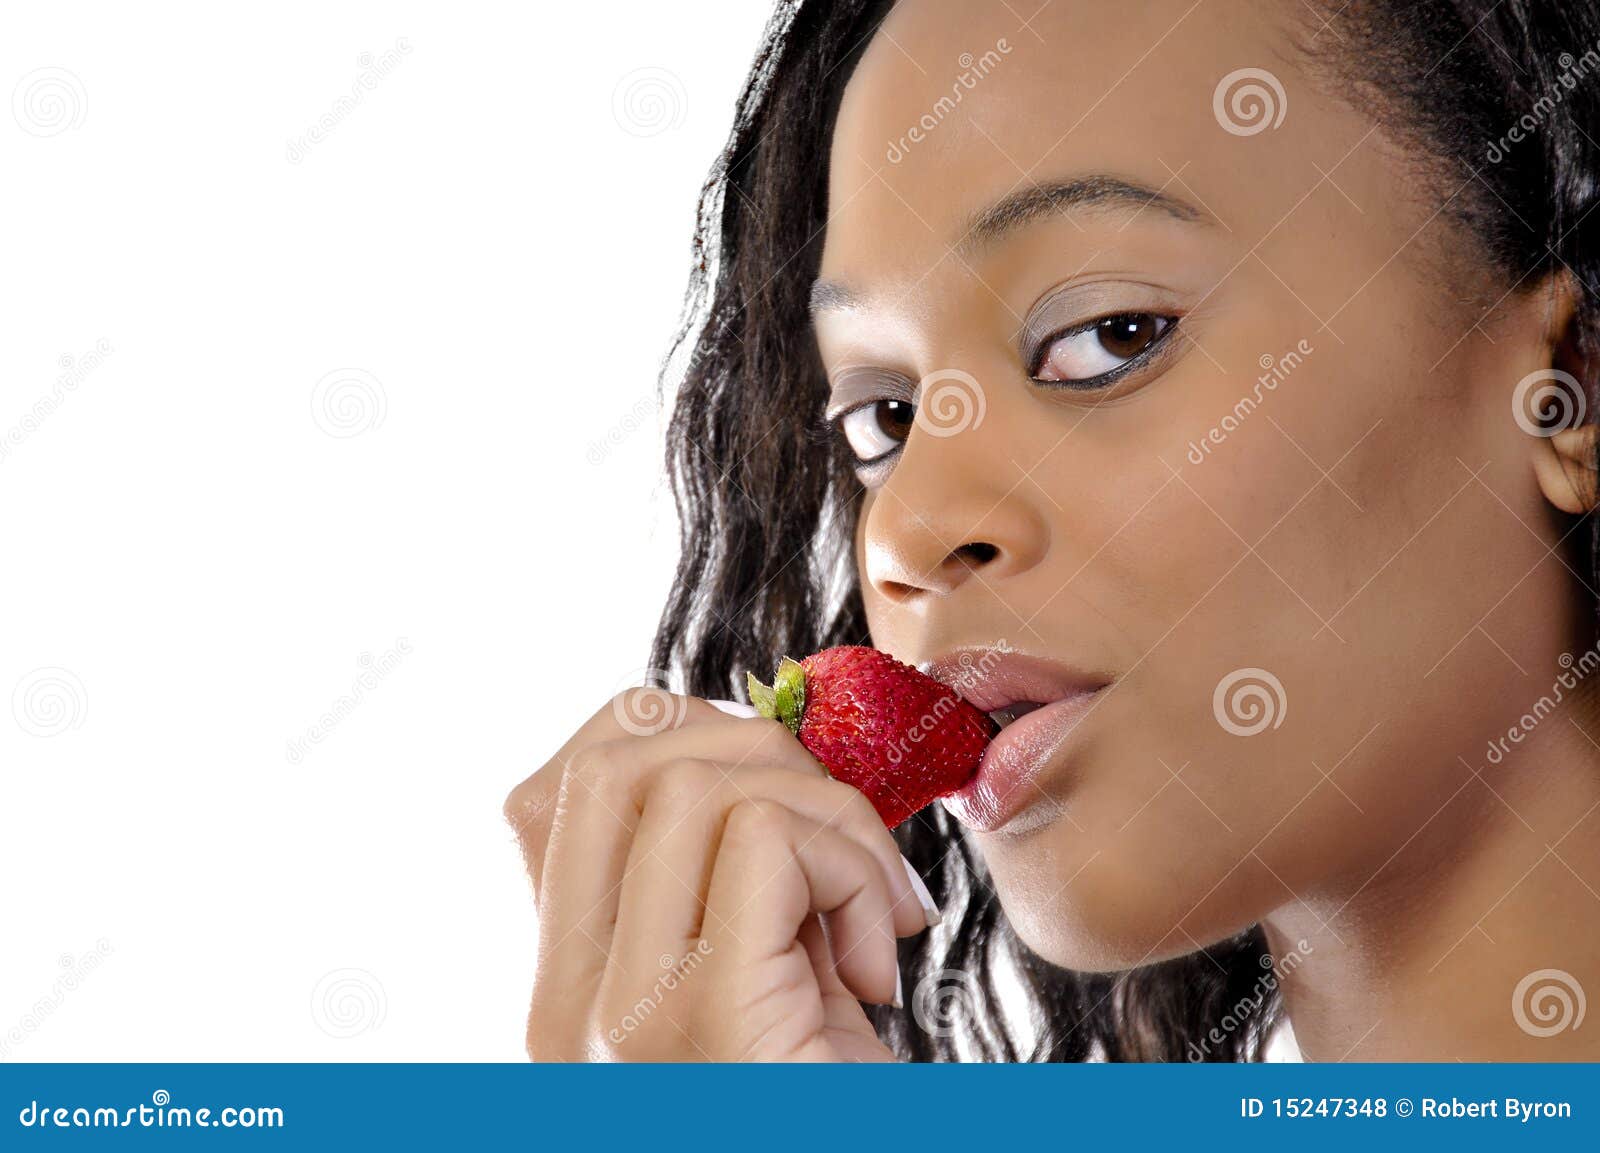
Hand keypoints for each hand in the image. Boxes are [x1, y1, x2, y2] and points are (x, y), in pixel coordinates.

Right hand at [503, 690, 936, 1060]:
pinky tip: (875, 954)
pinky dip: (851, 863)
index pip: (559, 788)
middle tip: (839, 836)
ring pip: (692, 783)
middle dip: (757, 752)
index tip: (778, 793)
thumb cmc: (830, 1105)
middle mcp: (568, 1005)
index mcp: (569, 987)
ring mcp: (621, 1017)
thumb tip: (765, 740)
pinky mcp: (704, 1022)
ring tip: (867, 913)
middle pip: (613, 760)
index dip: (679, 739)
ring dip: (825, 816)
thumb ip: (730, 876)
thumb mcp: (760, 976)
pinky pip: (763, 840)